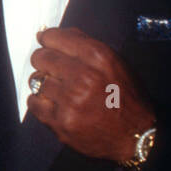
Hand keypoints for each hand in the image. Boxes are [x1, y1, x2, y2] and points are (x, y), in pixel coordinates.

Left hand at [26, 27, 155, 162]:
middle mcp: (84, 76)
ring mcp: (71, 100)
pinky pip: (33, 103)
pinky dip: (40, 103)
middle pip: (40, 57)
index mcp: (98, 57)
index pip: (54, 37)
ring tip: (61, 92)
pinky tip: (55, 105)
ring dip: (45, 85)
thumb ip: (84, 45)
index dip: (47, 40)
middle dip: (44, 62)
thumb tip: (48, 33)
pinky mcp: (61, 121)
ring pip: (36, 81)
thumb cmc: (126, 98)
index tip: (46, 43)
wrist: (137, 136)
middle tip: (53, 70)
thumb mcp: (115, 63)